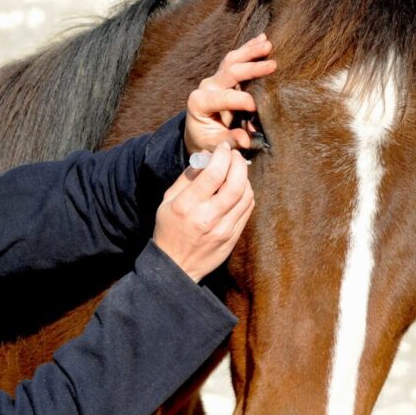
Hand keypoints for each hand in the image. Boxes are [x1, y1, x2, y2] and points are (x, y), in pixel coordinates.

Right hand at [152, 143, 254, 282]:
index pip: (214, 174)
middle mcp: (207, 218)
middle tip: (234, 155)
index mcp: (187, 206)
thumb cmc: (168, 230)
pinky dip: (246, 194)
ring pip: (246, 196)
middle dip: (238, 163)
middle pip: (236, 183)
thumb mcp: (167, 201)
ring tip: (236, 171)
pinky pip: (247, 210)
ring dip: (244, 178)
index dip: (223, 155)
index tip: (223, 148)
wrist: (176, 266)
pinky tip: (239, 189)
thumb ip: (187, 178)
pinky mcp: (232, 238)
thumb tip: (206, 158)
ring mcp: (223, 230)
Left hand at [184, 33, 275, 155]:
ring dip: (250, 51)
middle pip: (229, 71)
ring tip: (268, 43)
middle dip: (251, 68)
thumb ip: (230, 140)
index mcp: (200, 103)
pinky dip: (248, 48)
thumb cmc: (207, 140)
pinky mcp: (222, 76)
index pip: (224, 97)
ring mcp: (214, 79)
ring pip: (232, 60)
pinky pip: (234, 58)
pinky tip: (262, 38)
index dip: (241, 100)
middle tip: (273, 65)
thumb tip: (246, 138)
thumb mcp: (215, 144)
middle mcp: (206, 86)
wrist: (198, 132)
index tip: (256, 106)